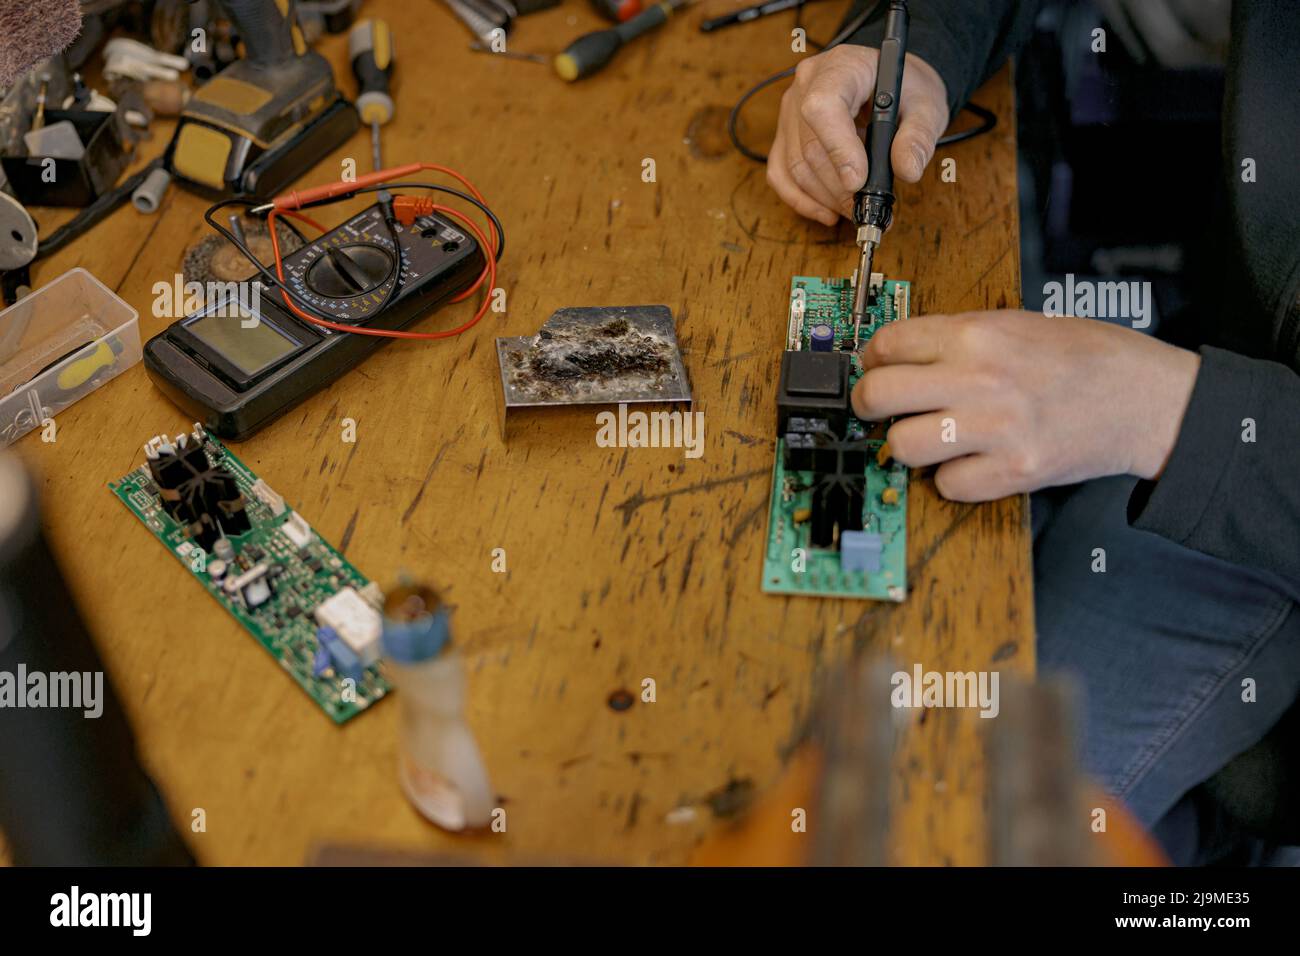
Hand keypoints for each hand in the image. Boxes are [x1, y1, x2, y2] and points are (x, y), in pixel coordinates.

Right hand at [766, 45, 949, 225]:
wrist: (889, 84)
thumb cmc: (906, 90)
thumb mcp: (926, 106)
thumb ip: (919, 136)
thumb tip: (907, 170)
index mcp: (842, 66)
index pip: (823, 106)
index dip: (837, 148)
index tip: (858, 182)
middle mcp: (807, 85)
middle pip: (810, 146)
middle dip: (838, 187)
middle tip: (866, 209)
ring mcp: (790, 111)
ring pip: (795, 165)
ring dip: (824, 198)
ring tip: (855, 211)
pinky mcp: (785, 135)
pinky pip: (780, 173)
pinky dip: (802, 200)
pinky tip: (828, 212)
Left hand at [851, 311, 1201, 500]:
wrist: (1147, 398)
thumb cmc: (1087, 357)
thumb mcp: (1018, 324)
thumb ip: (959, 338)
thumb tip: (899, 354)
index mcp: (979, 335)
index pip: (887, 343)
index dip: (871, 358)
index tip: (874, 367)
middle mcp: (981, 379)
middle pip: (878, 396)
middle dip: (867, 404)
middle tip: (877, 409)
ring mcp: (997, 429)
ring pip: (903, 446)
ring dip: (909, 445)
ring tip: (929, 438)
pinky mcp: (1015, 471)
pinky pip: (948, 485)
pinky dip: (952, 479)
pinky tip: (970, 462)